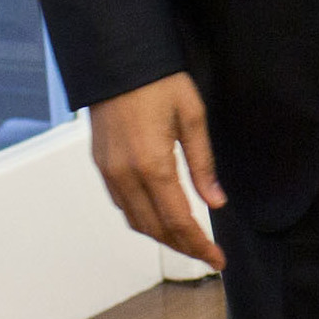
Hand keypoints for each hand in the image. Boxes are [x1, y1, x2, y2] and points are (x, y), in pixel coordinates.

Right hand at [89, 72, 227, 269]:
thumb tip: (216, 201)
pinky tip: (160, 215)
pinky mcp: (101, 166)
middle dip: (183, 246)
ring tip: (188, 239)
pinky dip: (143, 218)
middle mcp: (126, 176)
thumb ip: (203, 164)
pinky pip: (122, 205)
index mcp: (153, 165)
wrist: (117, 59)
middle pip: (155, 229)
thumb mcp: (192, 116)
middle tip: (207, 254)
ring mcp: (109, 173)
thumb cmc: (159, 82)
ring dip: (162, 236)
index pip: (178, 221)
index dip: (199, 246)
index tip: (218, 259)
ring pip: (136, 221)